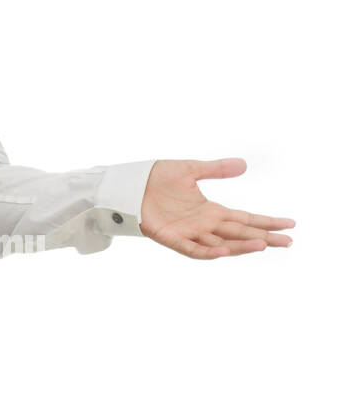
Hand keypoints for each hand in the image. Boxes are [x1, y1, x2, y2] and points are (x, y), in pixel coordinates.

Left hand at [140, 158, 293, 258]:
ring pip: (221, 244)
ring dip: (241, 246)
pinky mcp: (171, 237)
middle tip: (289, 242)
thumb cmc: (154, 178)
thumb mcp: (189, 170)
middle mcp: (203, 224)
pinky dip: (208, 252)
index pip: (244, 218)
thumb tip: (244, 164)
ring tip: (264, 244)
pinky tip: (224, 251)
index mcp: (209, 210)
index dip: (266, 222)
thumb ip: (215, 169)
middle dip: (264, 238)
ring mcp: (188, 233)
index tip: (289, 225)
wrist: (126, 184)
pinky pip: (193, 249)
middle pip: (240, 234)